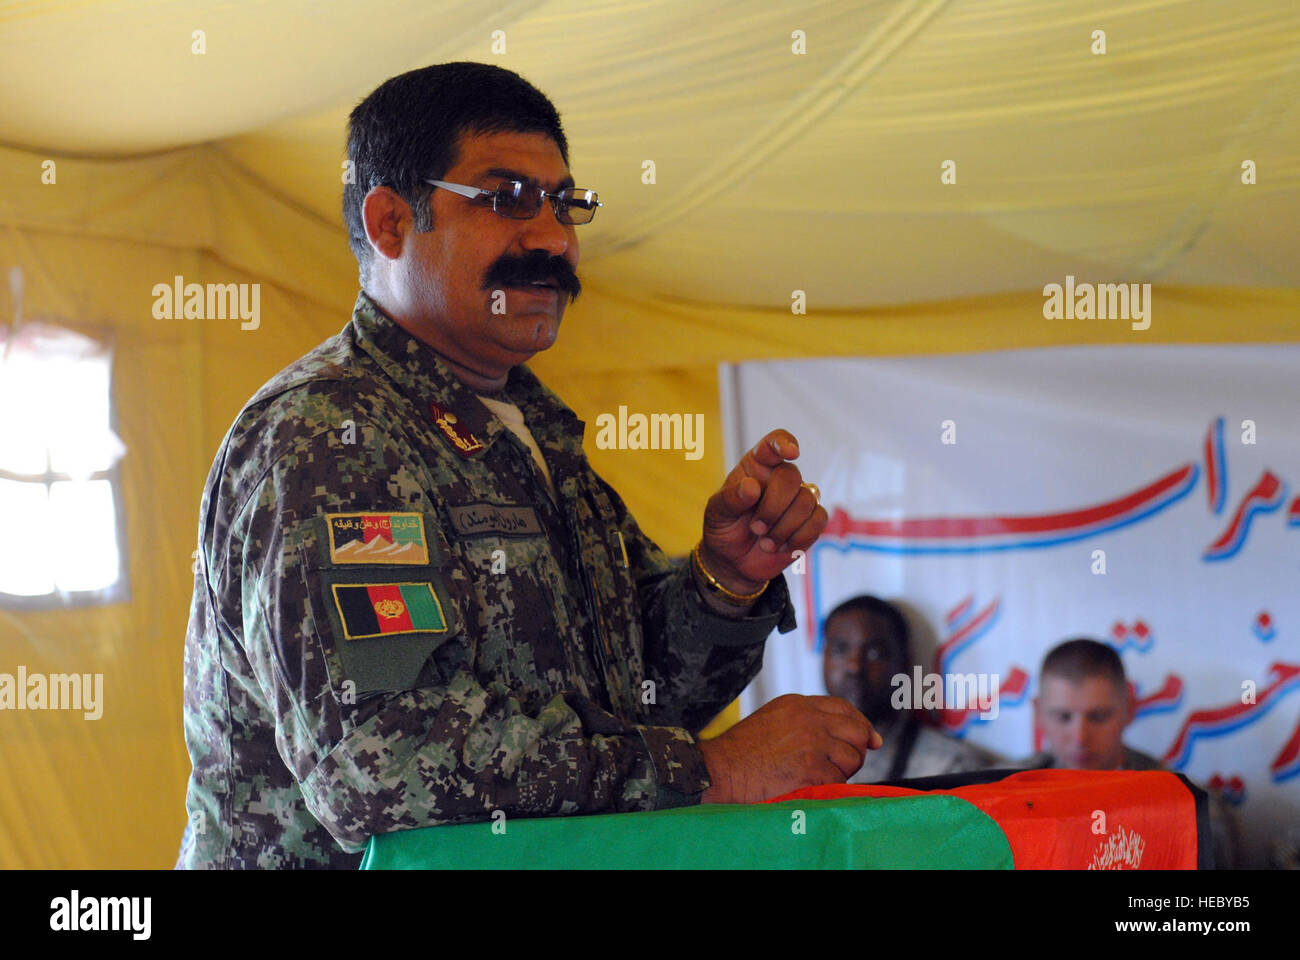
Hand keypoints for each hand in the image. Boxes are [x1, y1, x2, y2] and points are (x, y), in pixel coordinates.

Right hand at [697, 694, 882, 803]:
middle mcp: (809, 719)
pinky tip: (812, 786)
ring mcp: (812, 743)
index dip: (861, 724)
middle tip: (848, 763)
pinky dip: (831, 787)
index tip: (871, 739)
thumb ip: (802, 721)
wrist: (721, 768)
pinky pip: (839, 779)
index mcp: (798, 704)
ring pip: (852, 757)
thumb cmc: (741, 751)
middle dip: (858, 749)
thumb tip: (836, 734)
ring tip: (822, 777)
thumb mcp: (772, 719)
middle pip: (857, 730)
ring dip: (844, 771)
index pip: (844, 708)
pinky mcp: (812, 769)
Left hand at [699, 429, 827, 593]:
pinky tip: (781, 546)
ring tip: (765, 541)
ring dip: (783, 527)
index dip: (784, 443)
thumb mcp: (716, 513)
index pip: (774, 443)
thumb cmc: (724, 529)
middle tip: (756, 528)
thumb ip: (730, 499)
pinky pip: (818, 520)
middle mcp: (779, 478)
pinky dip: (798, 537)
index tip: (791, 452)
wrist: (734, 561)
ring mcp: (798, 499)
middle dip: (773, 507)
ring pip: (807, 501)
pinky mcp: (811, 521)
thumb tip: (752, 487)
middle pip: (791, 477)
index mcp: (756, 466)